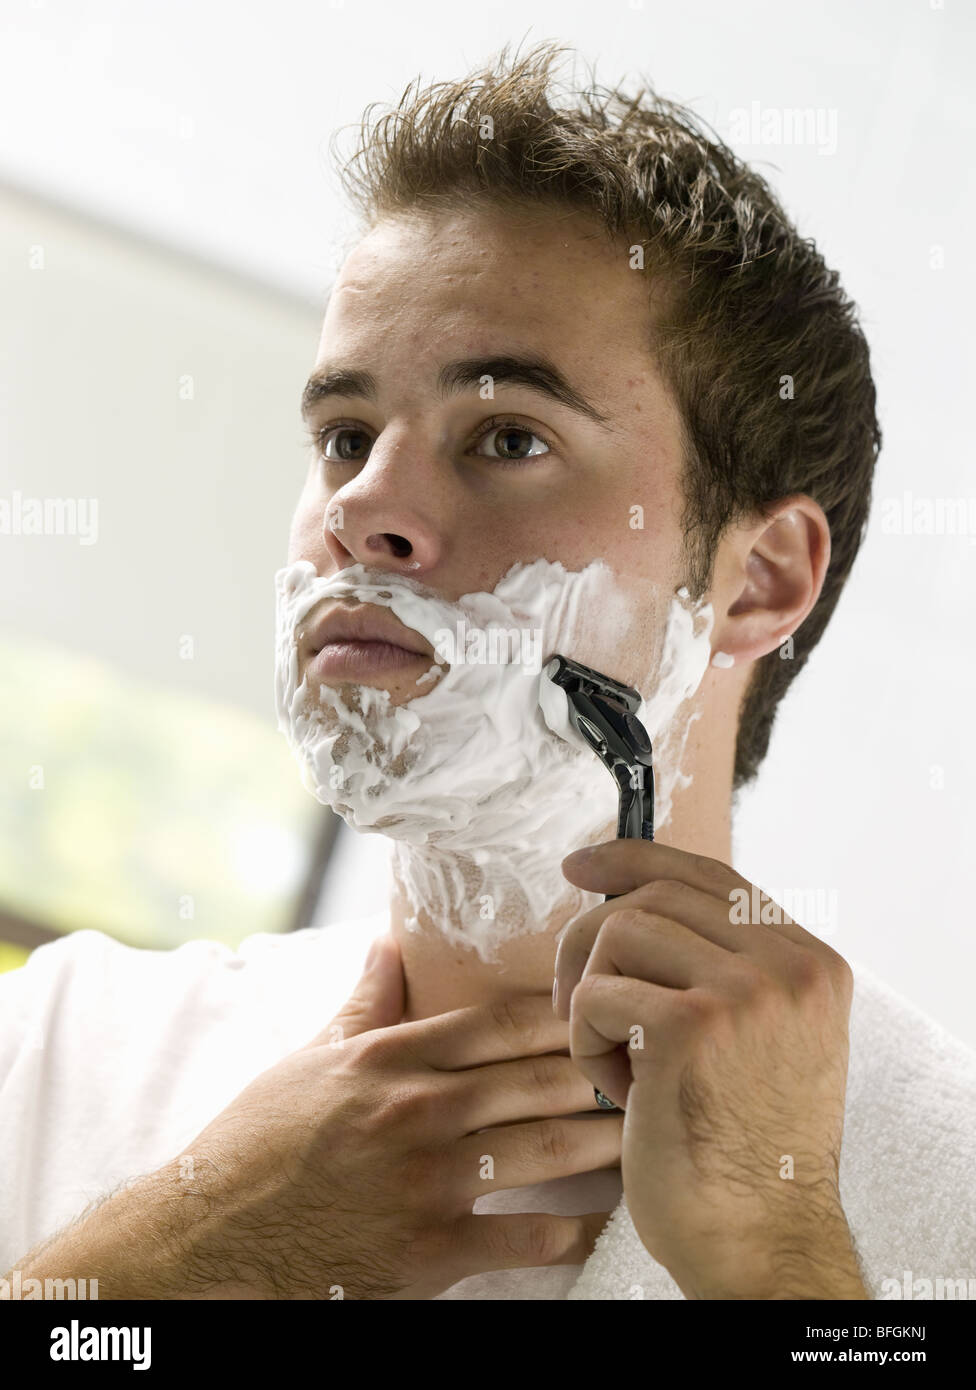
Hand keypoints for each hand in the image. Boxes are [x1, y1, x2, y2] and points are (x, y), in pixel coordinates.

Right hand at [145, 935, 618, 1299]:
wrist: (214, 1230)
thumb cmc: (264, 1138)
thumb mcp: (313, 1056)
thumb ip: (365, 1001)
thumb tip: (389, 941)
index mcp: (392, 1057)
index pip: (500, 1021)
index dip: (563, 1011)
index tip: (606, 1004)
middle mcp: (418, 1108)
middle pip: (538, 1078)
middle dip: (602, 1070)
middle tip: (649, 1063)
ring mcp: (427, 1179)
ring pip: (545, 1148)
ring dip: (604, 1141)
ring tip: (647, 1132)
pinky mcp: (428, 1249)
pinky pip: (523, 1235)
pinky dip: (569, 1228)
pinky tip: (599, 1219)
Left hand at [555, 840, 864, 1298]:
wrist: (762, 1243)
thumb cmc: (743, 1150)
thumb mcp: (760, 1037)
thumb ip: (723, 968)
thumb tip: (632, 900)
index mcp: (810, 961)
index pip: (709, 873)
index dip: (634, 860)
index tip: (579, 867)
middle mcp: (788, 965)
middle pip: (654, 894)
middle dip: (590, 936)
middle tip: (571, 997)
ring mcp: (746, 991)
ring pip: (617, 934)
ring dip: (591, 996)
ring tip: (613, 1058)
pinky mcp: (692, 1027)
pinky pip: (594, 995)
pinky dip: (585, 1042)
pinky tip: (618, 1091)